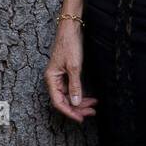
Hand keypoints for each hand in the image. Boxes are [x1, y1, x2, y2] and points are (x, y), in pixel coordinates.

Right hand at [45, 0, 97, 123]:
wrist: (71, 28)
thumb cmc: (70, 44)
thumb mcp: (74, 66)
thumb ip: (75, 86)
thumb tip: (76, 103)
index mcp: (51, 78)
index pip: (58, 102)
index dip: (69, 112)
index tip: (80, 118)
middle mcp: (54, 79)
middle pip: (64, 100)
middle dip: (77, 108)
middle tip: (91, 112)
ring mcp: (60, 77)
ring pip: (69, 96)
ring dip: (81, 102)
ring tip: (94, 106)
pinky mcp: (67, 73)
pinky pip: (72, 89)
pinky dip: (81, 94)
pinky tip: (90, 97)